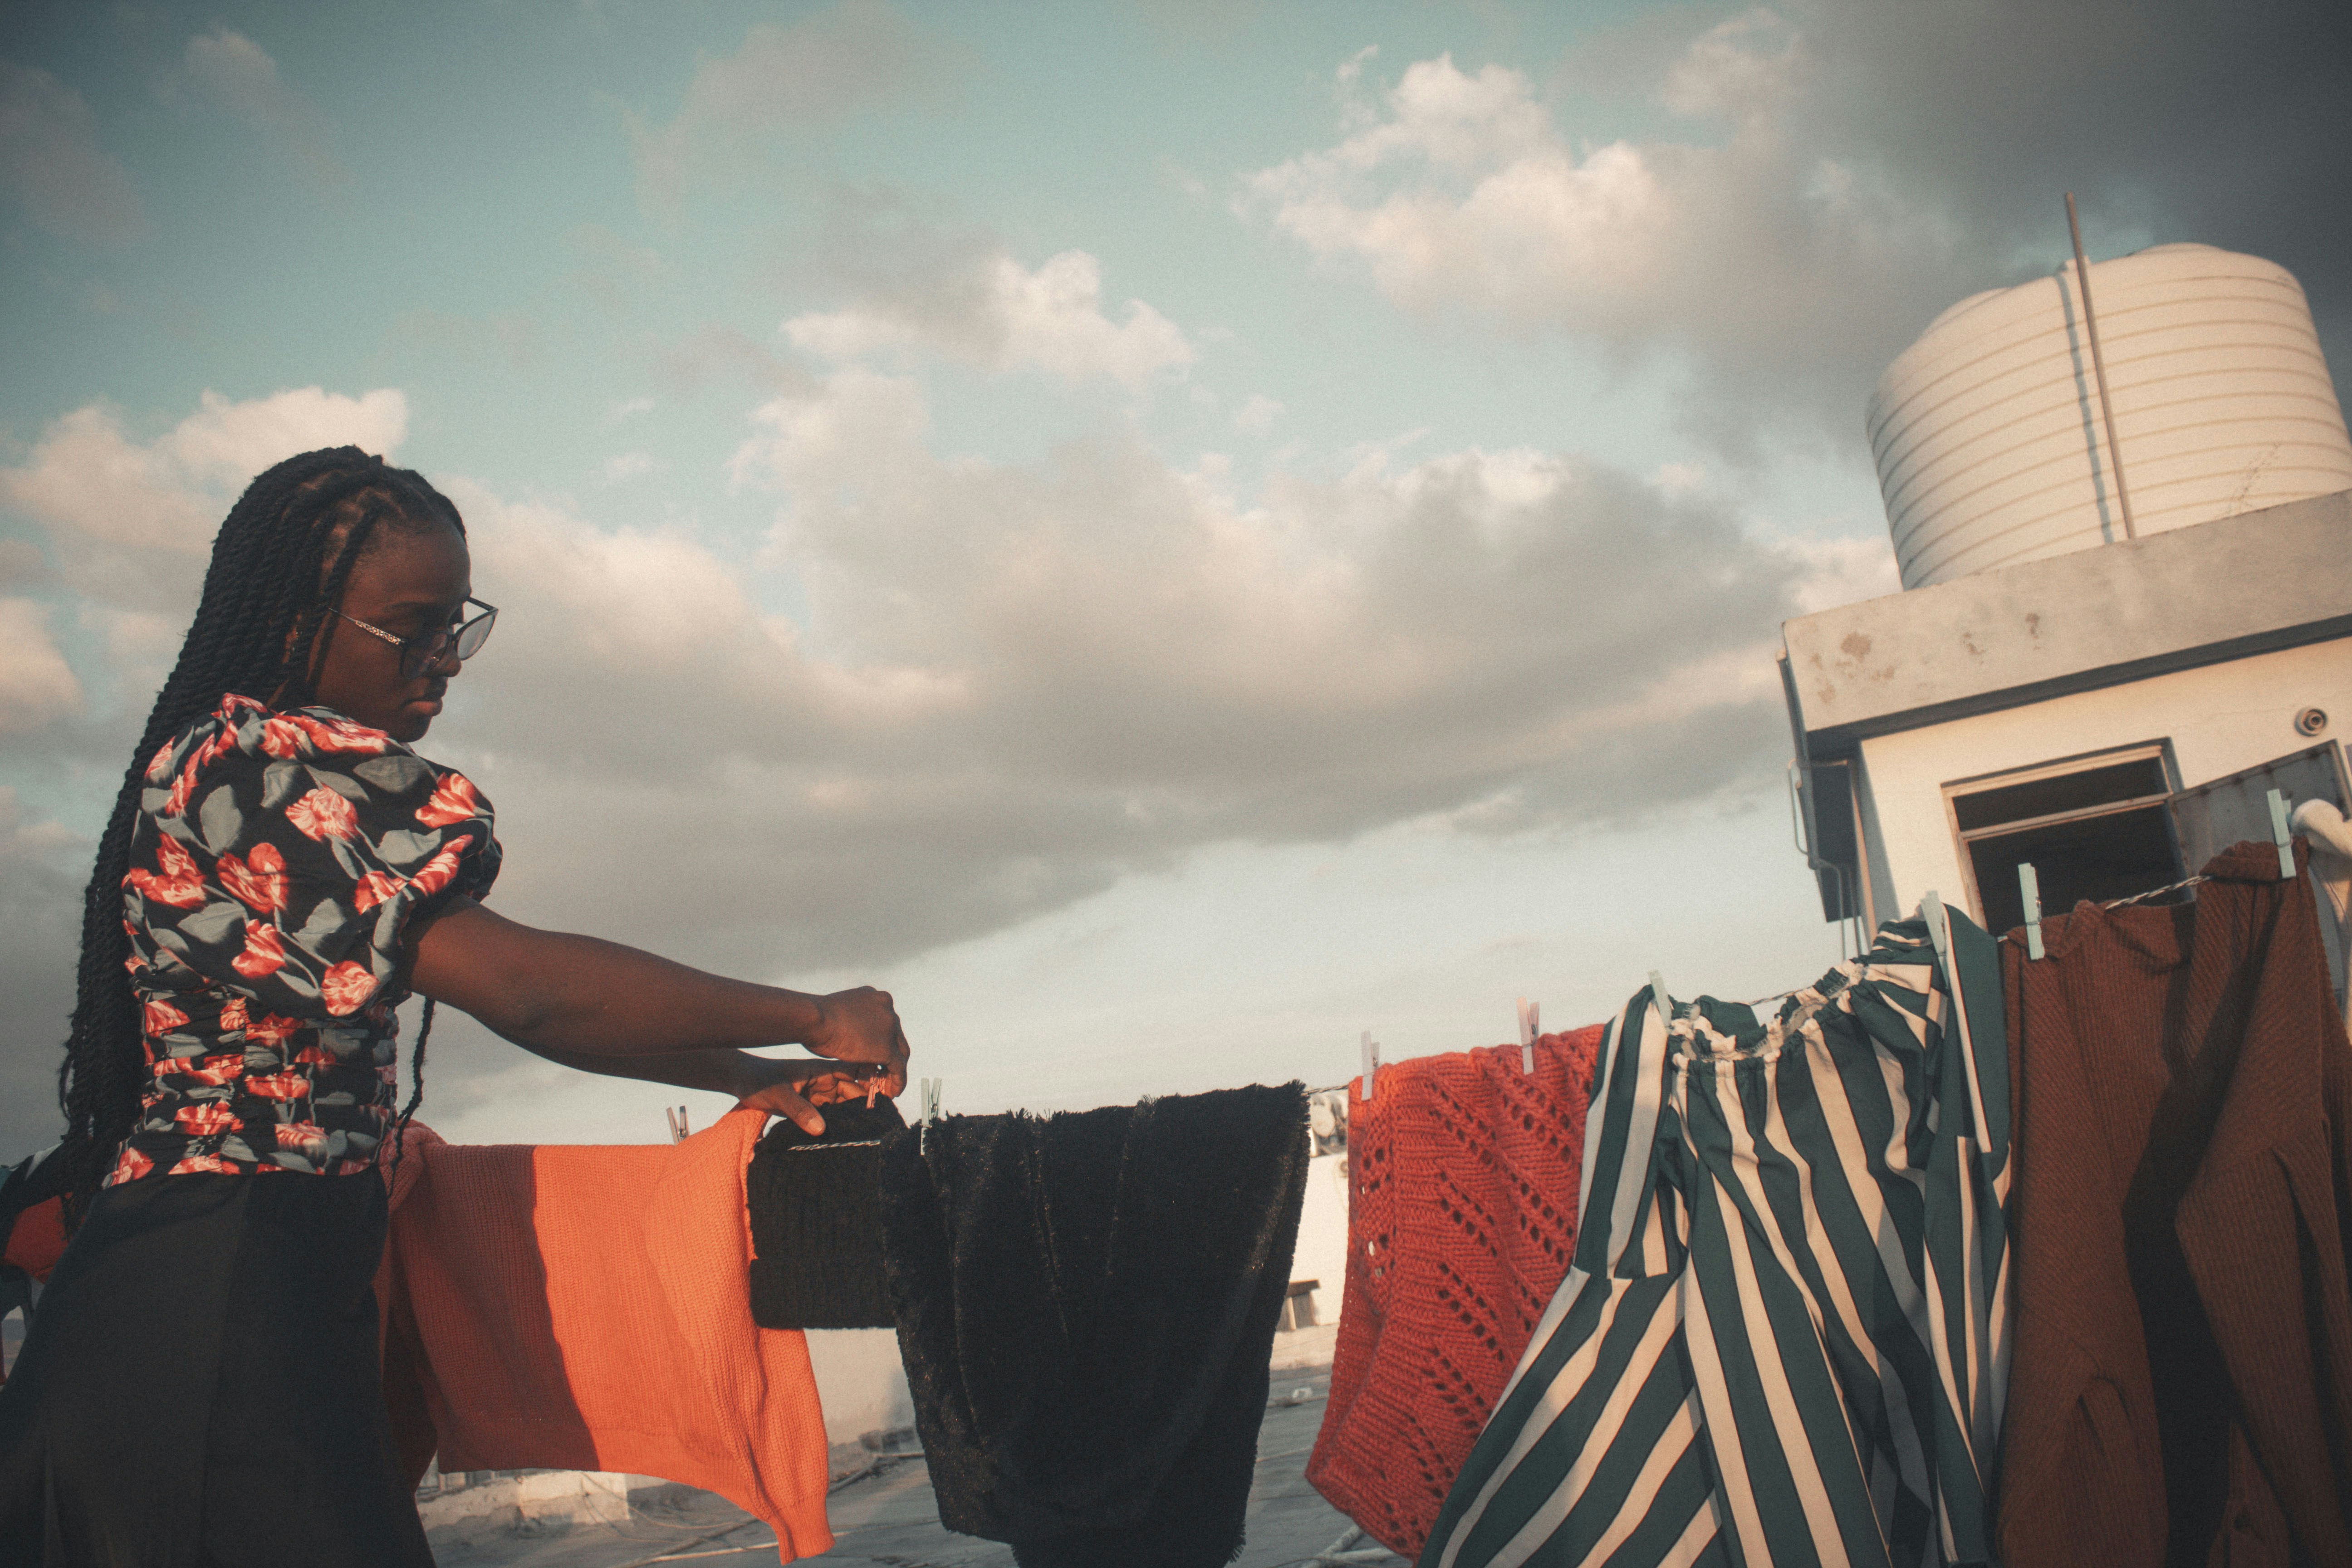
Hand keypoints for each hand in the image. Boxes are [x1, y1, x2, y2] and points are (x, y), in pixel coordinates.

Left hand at [732, 1056, 895, 1135]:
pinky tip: (842, 1134)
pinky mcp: (808, 1105)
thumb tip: (820, 1129)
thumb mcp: (776, 1095)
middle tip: (876, 1123)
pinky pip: (829, 1113)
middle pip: (852, 1091)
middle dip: (864, 1104)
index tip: (882, 1098)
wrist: (739, 1080)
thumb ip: (797, 1111)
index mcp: (819, 1071)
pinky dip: (837, 1121)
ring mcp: (816, 1093)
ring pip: (842, 1104)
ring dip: (851, 1115)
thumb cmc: (757, 1081)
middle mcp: (822, 1080)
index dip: (869, 1083)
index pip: (853, 1073)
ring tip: (864, 1131)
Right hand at [806, 986, 909, 1094]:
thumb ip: (853, 1023)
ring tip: (887, 1086)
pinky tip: (892, 1092)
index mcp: (875, 997)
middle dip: (891, 1054)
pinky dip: (897, 1082)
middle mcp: (886, 1008)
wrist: (813, 1019)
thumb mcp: (840, 1014)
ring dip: (894, 1070)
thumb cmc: (815, 1018)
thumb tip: (850, 1036)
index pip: (886, 1023)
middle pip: (895, 1036)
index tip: (876, 1052)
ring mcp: (890, 1026)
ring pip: (900, 1052)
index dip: (883, 1039)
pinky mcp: (887, 1048)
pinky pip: (899, 1068)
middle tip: (883, 1072)